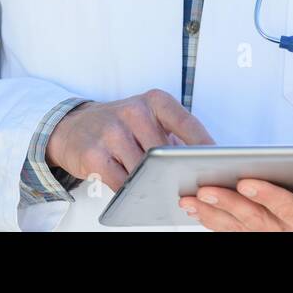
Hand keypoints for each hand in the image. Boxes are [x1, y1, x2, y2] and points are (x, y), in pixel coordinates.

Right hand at [45, 89, 213, 191]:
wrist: (73, 127)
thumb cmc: (121, 125)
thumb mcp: (149, 118)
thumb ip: (173, 135)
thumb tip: (202, 164)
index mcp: (154, 101)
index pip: (187, 123)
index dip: (204, 145)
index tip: (219, 162)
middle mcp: (134, 111)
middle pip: (166, 152)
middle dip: (177, 171)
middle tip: (188, 185)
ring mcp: (112, 132)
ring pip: (144, 170)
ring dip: (153, 184)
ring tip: (162, 190)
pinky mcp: (94, 154)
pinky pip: (121, 182)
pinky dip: (132, 191)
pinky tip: (137, 191)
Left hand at [179, 160, 292, 230]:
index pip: (290, 211)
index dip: (268, 196)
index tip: (246, 182)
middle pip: (258, 222)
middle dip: (230, 205)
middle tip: (206, 189)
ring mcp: (278, 239)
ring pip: (242, 230)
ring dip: (215, 216)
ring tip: (191, 200)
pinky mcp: (266, 237)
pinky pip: (238, 234)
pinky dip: (216, 223)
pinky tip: (197, 211)